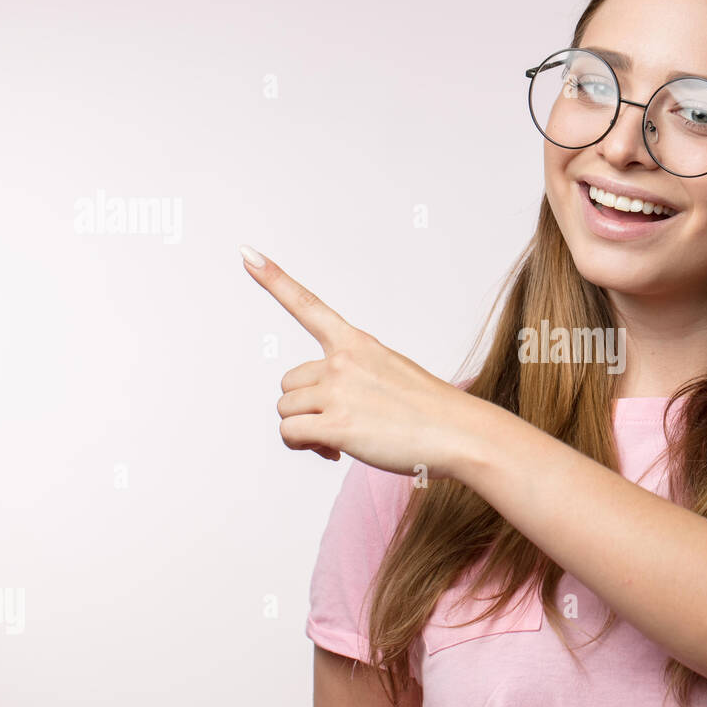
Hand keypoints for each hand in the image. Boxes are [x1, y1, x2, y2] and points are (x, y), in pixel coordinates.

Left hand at [239, 244, 474, 478]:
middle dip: (305, 407)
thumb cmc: (431, 410)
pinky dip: (305, 446)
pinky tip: (334, 452)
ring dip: (304, 429)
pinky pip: (291, 434)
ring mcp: (337, 391)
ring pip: (286, 410)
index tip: (248, 253)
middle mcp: (342, 361)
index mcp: (357, 343)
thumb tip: (322, 416)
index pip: (307, 305)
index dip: (274, 279)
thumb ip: (353, 380)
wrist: (458, 433)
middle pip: (289, 383)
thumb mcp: (392, 374)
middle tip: (335, 426)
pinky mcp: (336, 425)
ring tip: (336, 440)